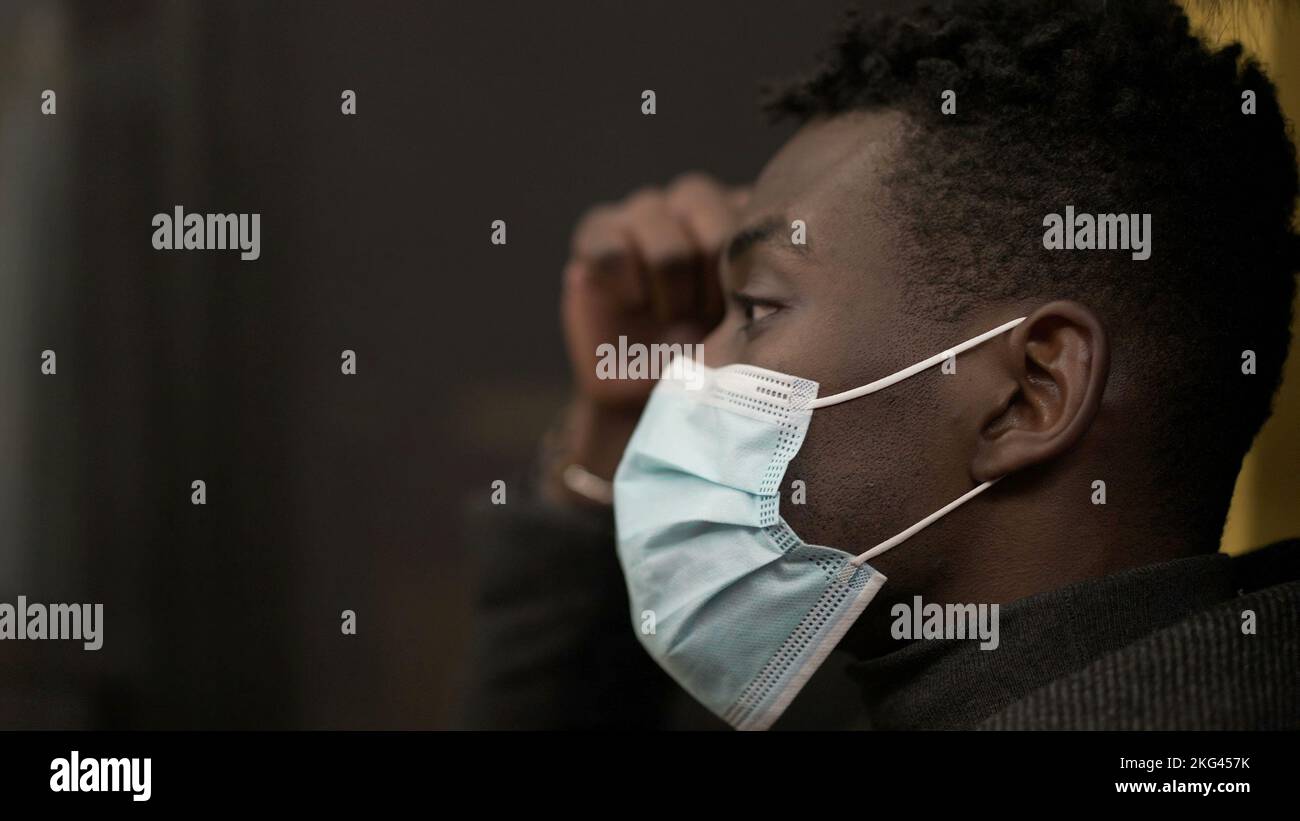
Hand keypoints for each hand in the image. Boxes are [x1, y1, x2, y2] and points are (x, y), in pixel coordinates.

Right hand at [550, 174, 746, 494]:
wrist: (652, 387)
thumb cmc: (713, 351)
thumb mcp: (753, 320)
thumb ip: (771, 283)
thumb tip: (796, 270)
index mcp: (740, 209)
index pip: (752, 209)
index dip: (749, 267)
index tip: (747, 309)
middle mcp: (692, 202)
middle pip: (705, 212)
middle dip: (709, 276)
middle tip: (708, 316)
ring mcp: (644, 211)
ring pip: (658, 229)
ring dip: (670, 289)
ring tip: (672, 317)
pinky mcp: (599, 232)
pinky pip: (610, 246)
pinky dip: (626, 285)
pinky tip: (635, 305)